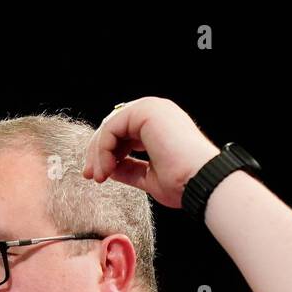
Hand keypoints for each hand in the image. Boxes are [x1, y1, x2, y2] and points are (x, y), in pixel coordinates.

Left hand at [81, 97, 221, 208]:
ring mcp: (151, 108)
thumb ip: (129, 169)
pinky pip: (111, 128)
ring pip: (109, 127)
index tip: (98, 177)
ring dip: (99, 154)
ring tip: (100, 177)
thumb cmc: (183, 183)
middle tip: (91, 176)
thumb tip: (110, 169)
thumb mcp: (149, 177)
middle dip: (98, 153)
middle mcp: (156, 112)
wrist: (199, 182)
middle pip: (113, 127)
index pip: (123, 134)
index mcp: (159, 126)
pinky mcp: (145, 110)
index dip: (106, 154)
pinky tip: (107, 168)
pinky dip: (103, 149)